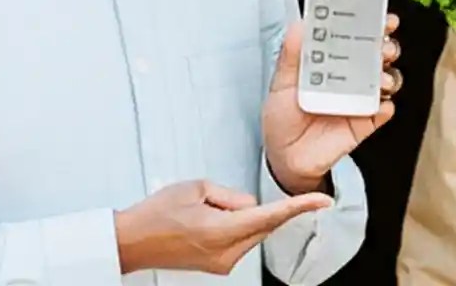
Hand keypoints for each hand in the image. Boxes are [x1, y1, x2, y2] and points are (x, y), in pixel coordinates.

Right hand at [113, 179, 331, 274]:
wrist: (133, 241)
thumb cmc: (157, 213)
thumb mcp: (197, 188)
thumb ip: (232, 195)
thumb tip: (250, 205)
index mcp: (221, 231)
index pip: (270, 216)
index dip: (300, 207)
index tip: (322, 202)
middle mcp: (227, 253)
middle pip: (262, 224)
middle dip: (249, 207)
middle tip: (214, 201)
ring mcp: (223, 264)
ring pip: (251, 232)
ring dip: (239, 218)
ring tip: (203, 214)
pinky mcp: (219, 267)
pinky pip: (239, 241)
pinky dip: (232, 228)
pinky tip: (204, 224)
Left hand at [262, 14, 402, 193]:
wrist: (284, 156)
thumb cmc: (283, 116)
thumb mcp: (281, 82)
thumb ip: (291, 55)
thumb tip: (299, 26)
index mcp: (332, 61)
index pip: (356, 36)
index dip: (372, 24)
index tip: (381, 17)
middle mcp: (350, 77)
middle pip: (378, 55)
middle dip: (387, 47)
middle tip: (383, 48)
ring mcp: (359, 99)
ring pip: (387, 80)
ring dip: (389, 76)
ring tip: (379, 79)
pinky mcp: (365, 123)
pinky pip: (383, 112)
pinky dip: (385, 107)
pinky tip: (379, 106)